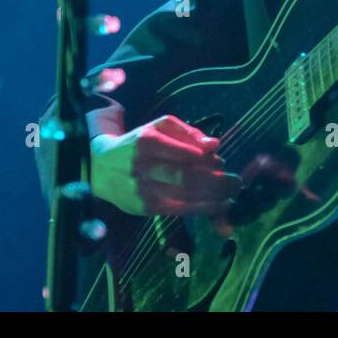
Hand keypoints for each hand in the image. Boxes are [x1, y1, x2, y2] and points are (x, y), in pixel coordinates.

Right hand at [89, 111, 240, 217]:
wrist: (101, 167)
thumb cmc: (139, 143)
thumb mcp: (159, 127)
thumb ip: (188, 132)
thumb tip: (214, 144)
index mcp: (147, 141)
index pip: (186, 153)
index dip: (209, 160)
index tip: (222, 162)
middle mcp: (142, 167)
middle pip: (187, 177)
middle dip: (217, 182)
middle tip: (236, 182)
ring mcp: (142, 190)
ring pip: (185, 196)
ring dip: (215, 198)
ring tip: (232, 195)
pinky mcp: (143, 208)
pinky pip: (179, 210)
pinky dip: (203, 209)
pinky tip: (219, 206)